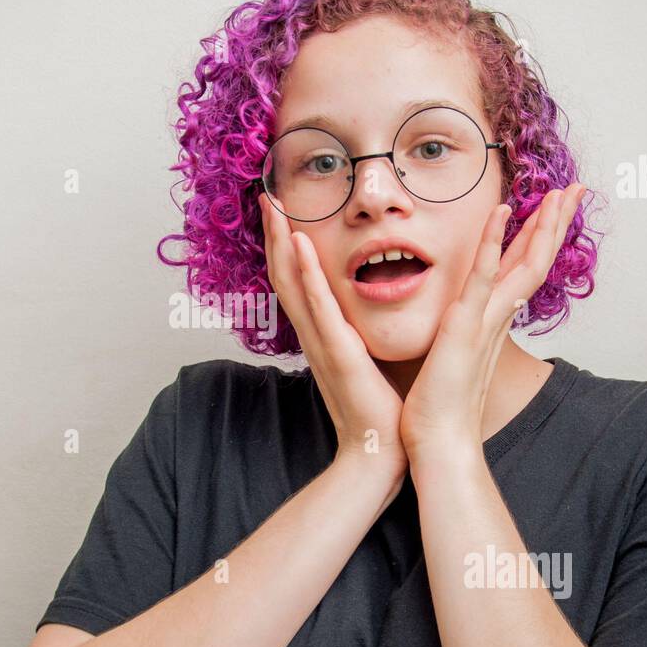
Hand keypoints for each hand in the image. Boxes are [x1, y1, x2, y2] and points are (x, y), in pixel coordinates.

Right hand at [259, 194, 406, 480]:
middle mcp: (313, 335)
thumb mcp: (366, 362)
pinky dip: (307, 274)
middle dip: (274, 233)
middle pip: (284, 274)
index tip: (283, 210)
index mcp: (322, 335)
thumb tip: (362, 319)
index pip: (297, 281)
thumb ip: (358, 337)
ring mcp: (321, 343)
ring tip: (274, 206)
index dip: (286, 244)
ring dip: (282, 242)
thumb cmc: (379, 412)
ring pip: (292, 283)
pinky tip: (301, 244)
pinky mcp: (337, 353)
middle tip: (267, 194)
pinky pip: (318, 307)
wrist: (378, 452)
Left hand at [400, 184, 587, 460]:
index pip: (523, 271)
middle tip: (577, 189)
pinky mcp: (465, 326)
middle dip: (556, 224)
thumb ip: (456, 336)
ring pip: (522, 264)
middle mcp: (497, 319)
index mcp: (493, 323)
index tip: (555, 209)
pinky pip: (483, 277)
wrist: (440, 445)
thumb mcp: (451, 359)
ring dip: (542, 225)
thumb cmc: (439, 409)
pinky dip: (493, 244)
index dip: (540, 239)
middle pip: (536, 261)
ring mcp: (485, 321)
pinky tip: (501, 213)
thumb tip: (455, 323)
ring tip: (560, 193)